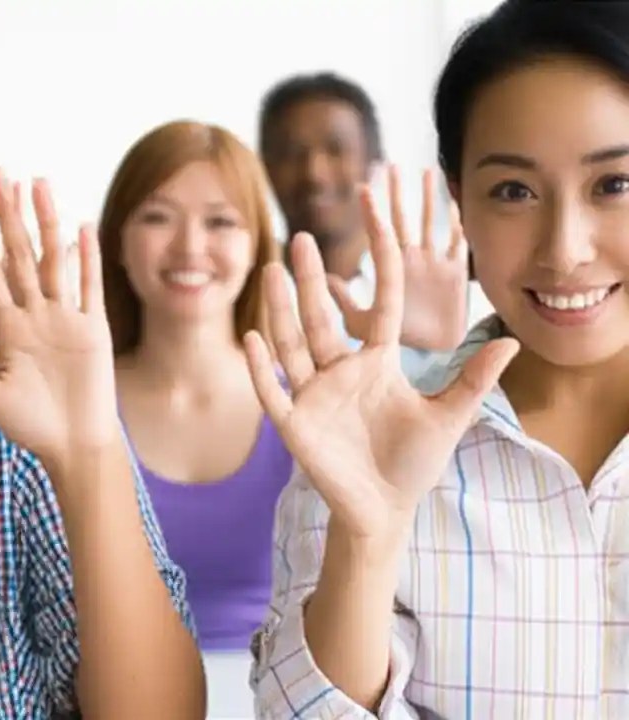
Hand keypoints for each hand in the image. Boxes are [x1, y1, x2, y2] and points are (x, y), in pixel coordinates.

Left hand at [0, 167, 118, 468]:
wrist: (73, 445)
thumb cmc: (30, 425)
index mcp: (8, 327)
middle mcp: (35, 315)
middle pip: (19, 254)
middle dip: (7, 216)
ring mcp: (65, 318)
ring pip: (53, 259)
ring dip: (46, 223)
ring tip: (38, 184)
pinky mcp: (92, 327)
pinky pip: (88, 285)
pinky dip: (86, 257)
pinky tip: (82, 225)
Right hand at [244, 187, 517, 539]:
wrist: (385, 509)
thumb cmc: (414, 462)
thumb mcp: (450, 416)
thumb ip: (473, 379)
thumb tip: (512, 341)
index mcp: (377, 362)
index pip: (380, 303)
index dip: (380, 264)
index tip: (375, 221)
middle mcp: (340, 371)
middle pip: (323, 316)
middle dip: (313, 279)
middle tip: (304, 239)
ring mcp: (314, 395)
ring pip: (293, 343)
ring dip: (281, 309)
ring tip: (272, 271)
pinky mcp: (296, 424)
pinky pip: (275, 390)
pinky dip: (263, 367)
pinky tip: (255, 339)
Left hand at [328, 166, 468, 351]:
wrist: (431, 364)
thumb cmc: (392, 344)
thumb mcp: (361, 324)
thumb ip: (343, 301)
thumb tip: (323, 278)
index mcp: (389, 272)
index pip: (379, 235)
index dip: (372, 212)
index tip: (363, 187)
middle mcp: (411, 263)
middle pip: (404, 221)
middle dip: (398, 194)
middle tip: (391, 166)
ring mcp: (435, 266)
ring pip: (431, 225)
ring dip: (429, 199)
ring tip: (426, 171)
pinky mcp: (456, 275)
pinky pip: (459, 243)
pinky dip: (458, 223)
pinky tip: (454, 201)